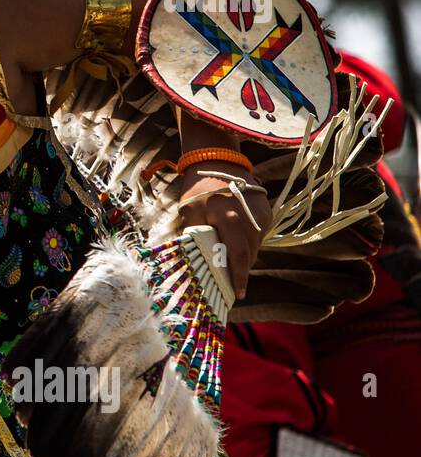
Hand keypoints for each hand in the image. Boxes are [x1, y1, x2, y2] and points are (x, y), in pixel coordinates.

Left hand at [178, 163, 272, 300]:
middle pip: (249, 254)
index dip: (238, 277)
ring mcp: (262, 215)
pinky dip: (248, 244)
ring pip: (255, 247)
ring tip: (231, 269)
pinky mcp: (267, 212)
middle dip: (240, 272)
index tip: (238, 294)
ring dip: (244, 258)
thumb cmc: (199, 188)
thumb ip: (195, 236)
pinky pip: (258, 236)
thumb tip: (196, 262)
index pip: (237, 254)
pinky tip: (236, 246)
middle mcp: (250, 218)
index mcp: (229, 218)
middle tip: (231, 287)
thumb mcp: (190, 211)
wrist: (219, 162)